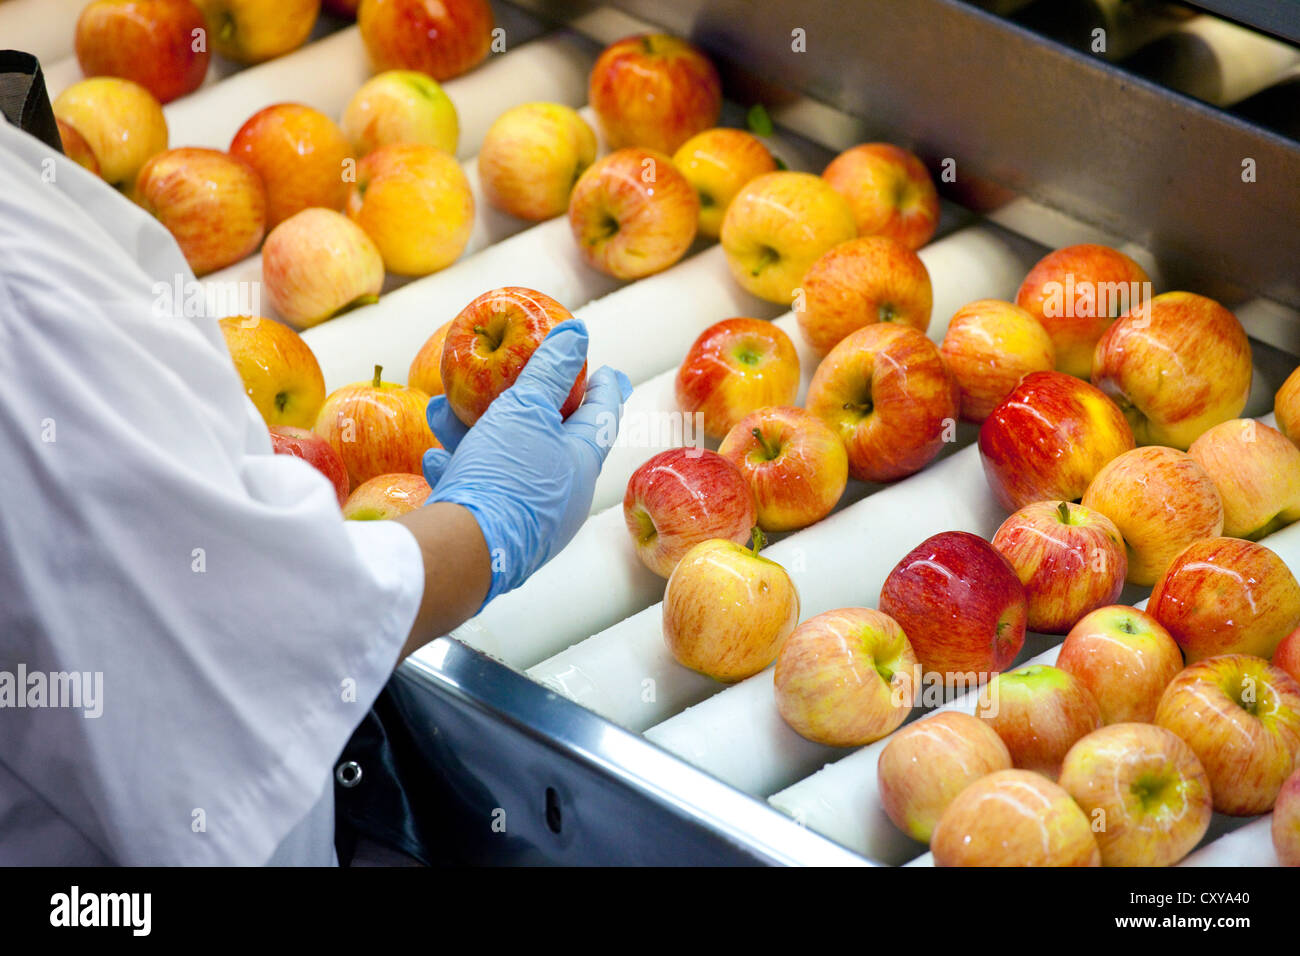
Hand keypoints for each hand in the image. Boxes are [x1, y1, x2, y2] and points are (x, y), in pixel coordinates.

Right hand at [422, 320, 630, 606]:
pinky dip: (460, 468)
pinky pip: (480, 489)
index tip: (608, 372)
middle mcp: (562, 494)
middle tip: (510, 382)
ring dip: (472, 432)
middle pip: (546, 436)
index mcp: (582, 463)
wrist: (462, 554)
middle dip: (517, 404)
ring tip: (440, 410)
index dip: (604, 388)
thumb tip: (576, 333)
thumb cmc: (504, 473)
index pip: (602, 415)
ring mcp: (529, 517)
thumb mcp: (526, 409)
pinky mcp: (495, 533)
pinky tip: (434, 457)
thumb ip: (549, 370)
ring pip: (504, 460)